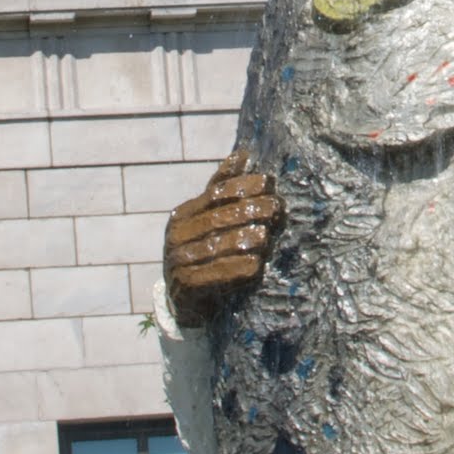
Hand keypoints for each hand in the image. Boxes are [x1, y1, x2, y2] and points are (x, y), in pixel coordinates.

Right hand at [164, 150, 283, 325]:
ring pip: (216, 246)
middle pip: (219, 218)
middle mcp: (176, 235)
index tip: (269, 184)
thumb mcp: (209, 218)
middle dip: (251, 211)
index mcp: (183, 214)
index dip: (244, 186)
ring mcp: (177, 261)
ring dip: (245, 240)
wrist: (184, 299)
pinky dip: (236, 269)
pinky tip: (256, 266)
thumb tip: (243, 154)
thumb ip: (223, 189)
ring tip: (267, 236)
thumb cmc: (204, 251)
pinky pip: (213, 275)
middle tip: (277, 209)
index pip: (216, 194)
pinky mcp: (185, 286)